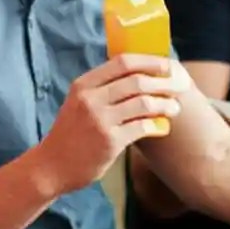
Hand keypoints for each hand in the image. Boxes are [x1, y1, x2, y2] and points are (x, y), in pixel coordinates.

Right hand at [37, 54, 188, 194]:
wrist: (51, 167)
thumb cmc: (72, 133)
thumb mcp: (79, 102)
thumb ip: (104, 87)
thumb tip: (143, 73)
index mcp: (84, 84)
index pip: (122, 62)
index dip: (149, 61)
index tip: (167, 65)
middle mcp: (90, 99)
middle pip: (137, 81)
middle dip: (163, 83)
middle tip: (178, 87)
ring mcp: (100, 120)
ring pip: (144, 103)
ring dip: (165, 104)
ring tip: (174, 108)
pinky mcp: (109, 141)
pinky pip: (143, 127)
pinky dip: (157, 125)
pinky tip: (162, 126)